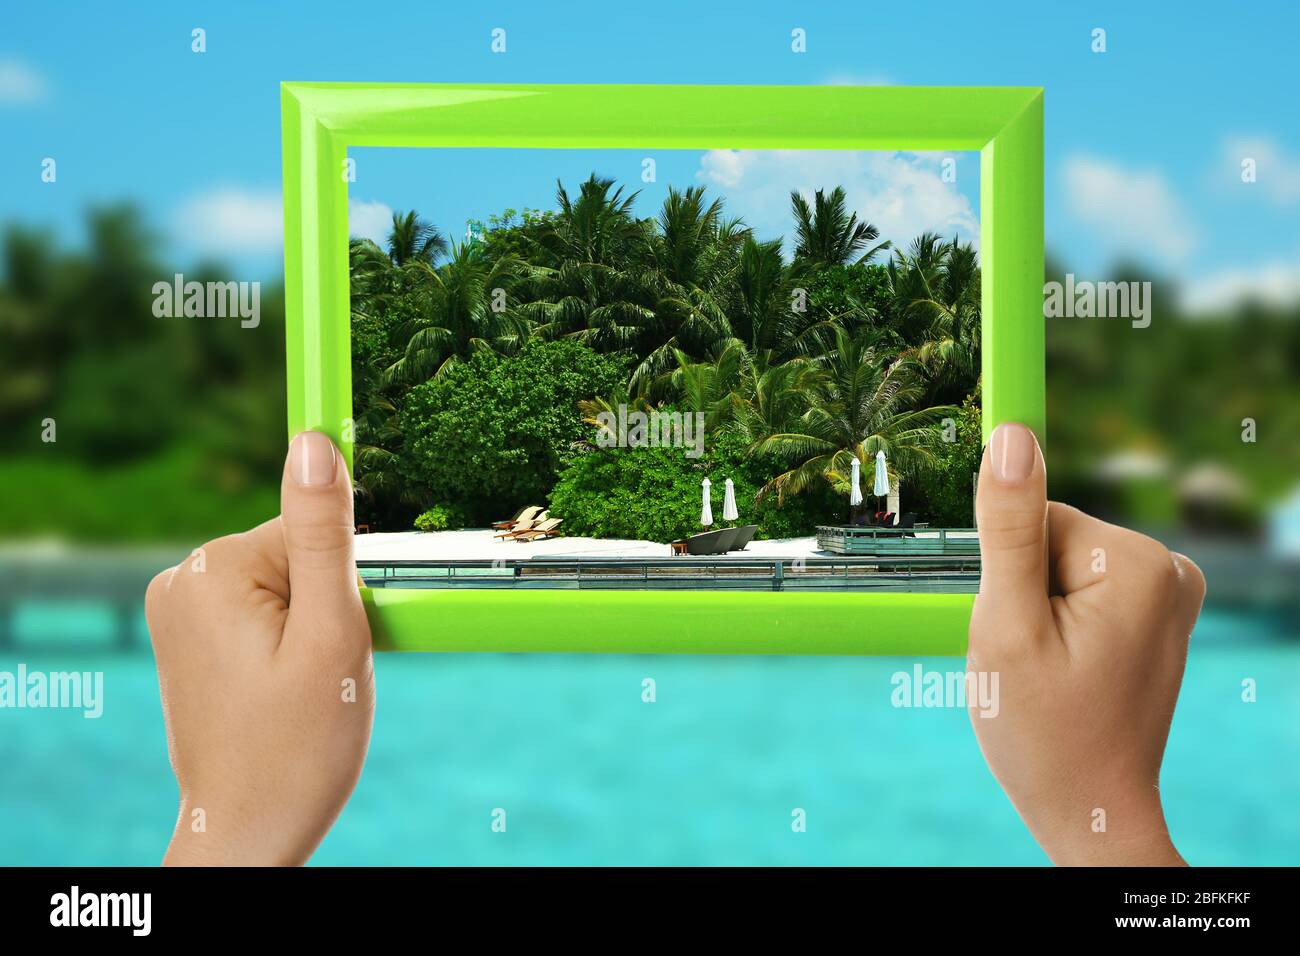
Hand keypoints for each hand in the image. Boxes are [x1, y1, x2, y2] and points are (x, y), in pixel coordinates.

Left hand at [146, 431, 373, 865]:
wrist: (249, 832)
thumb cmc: (298, 746)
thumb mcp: (331, 633)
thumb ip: (325, 532)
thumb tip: (315, 441)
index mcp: (213, 570)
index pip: (314, 534)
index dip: (345, 587)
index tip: (337, 645)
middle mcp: (182, 580)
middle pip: (298, 556)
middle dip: (329, 609)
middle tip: (324, 676)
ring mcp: (179, 611)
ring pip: (287, 585)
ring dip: (313, 629)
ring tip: (304, 691)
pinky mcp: (189, 637)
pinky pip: (263, 610)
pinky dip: (290, 643)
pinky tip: (285, 692)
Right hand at [968, 423, 1204, 865]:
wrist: (1088, 810)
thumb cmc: (1042, 732)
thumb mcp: (1007, 625)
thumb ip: (1010, 526)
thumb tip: (1012, 435)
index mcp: (1136, 563)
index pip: (1033, 521)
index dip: (1006, 579)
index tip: (1021, 635)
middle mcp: (1168, 568)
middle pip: (1050, 542)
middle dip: (1022, 597)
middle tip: (1030, 664)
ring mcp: (1170, 593)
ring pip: (1061, 567)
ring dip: (1037, 614)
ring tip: (1049, 674)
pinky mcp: (1159, 613)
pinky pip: (1084, 589)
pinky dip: (1060, 625)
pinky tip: (1067, 672)